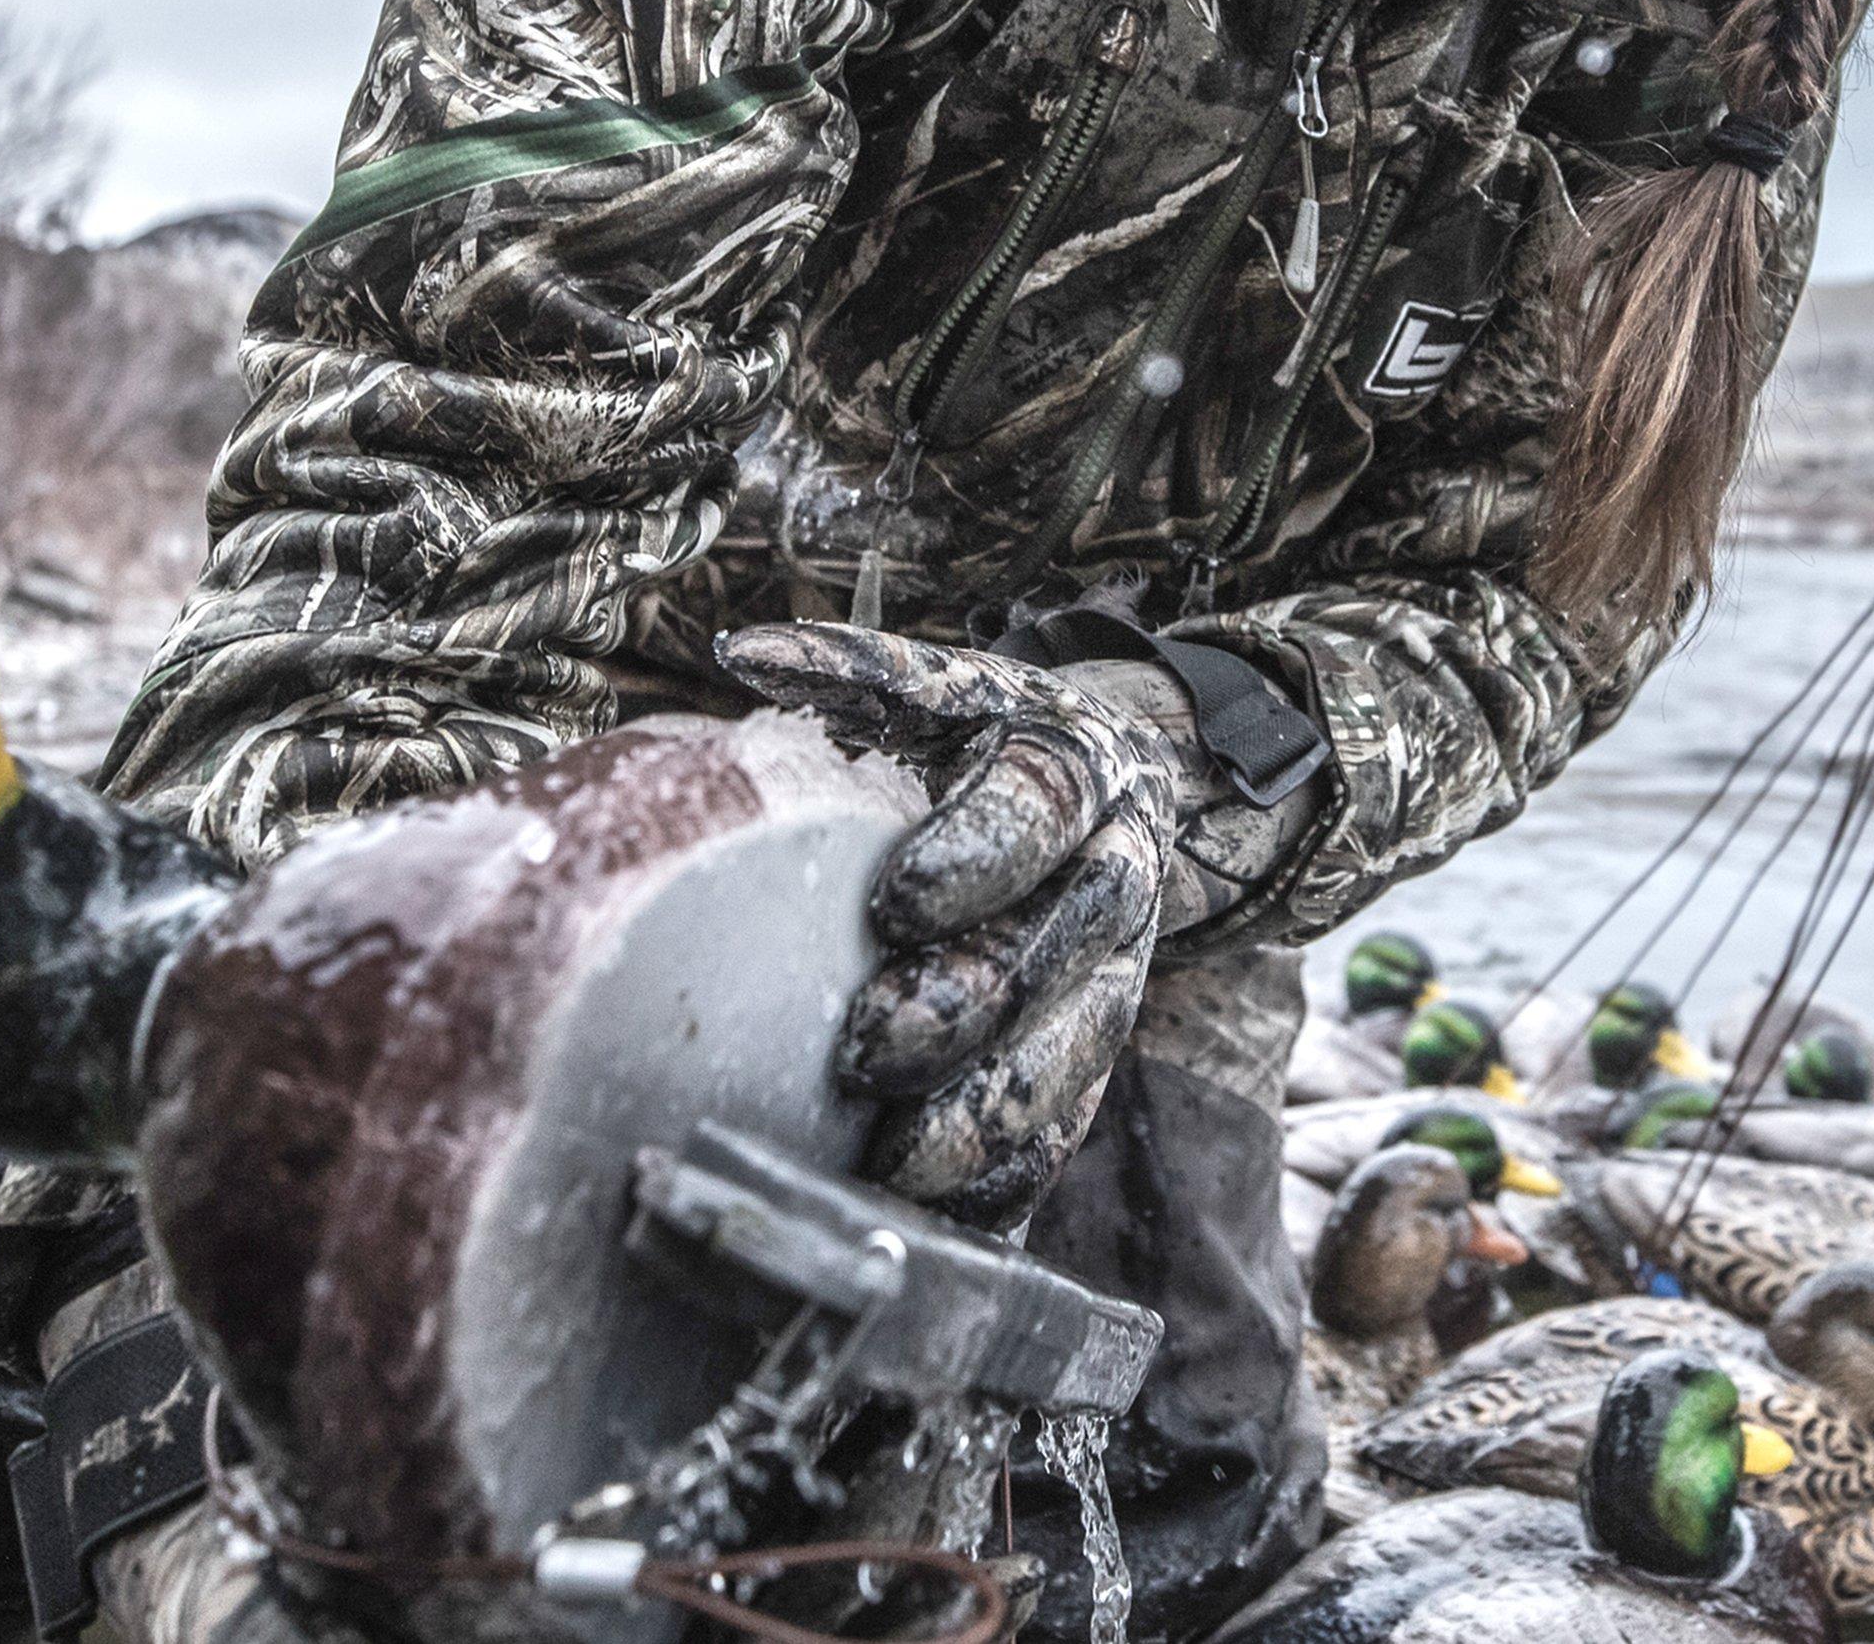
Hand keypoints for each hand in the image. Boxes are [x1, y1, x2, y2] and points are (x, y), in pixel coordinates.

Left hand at [716, 624, 1196, 1225]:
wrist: (1131, 798)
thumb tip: (742, 652)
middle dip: (957, 1014)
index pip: (1033, 817)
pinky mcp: (1093, 1056)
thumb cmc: (1000, 745)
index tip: (895, 902)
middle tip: (862, 1052)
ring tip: (893, 1168)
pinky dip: (1001, 1188)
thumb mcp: (950, 691)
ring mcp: (1112, 981)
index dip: (972, 860)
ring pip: (1064, 1067)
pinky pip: (1061, 1136)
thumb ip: (856, 674)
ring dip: (979, 1125)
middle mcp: (1110, 881)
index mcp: (1073, 776)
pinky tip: (933, 1222)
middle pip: (1046, 960)